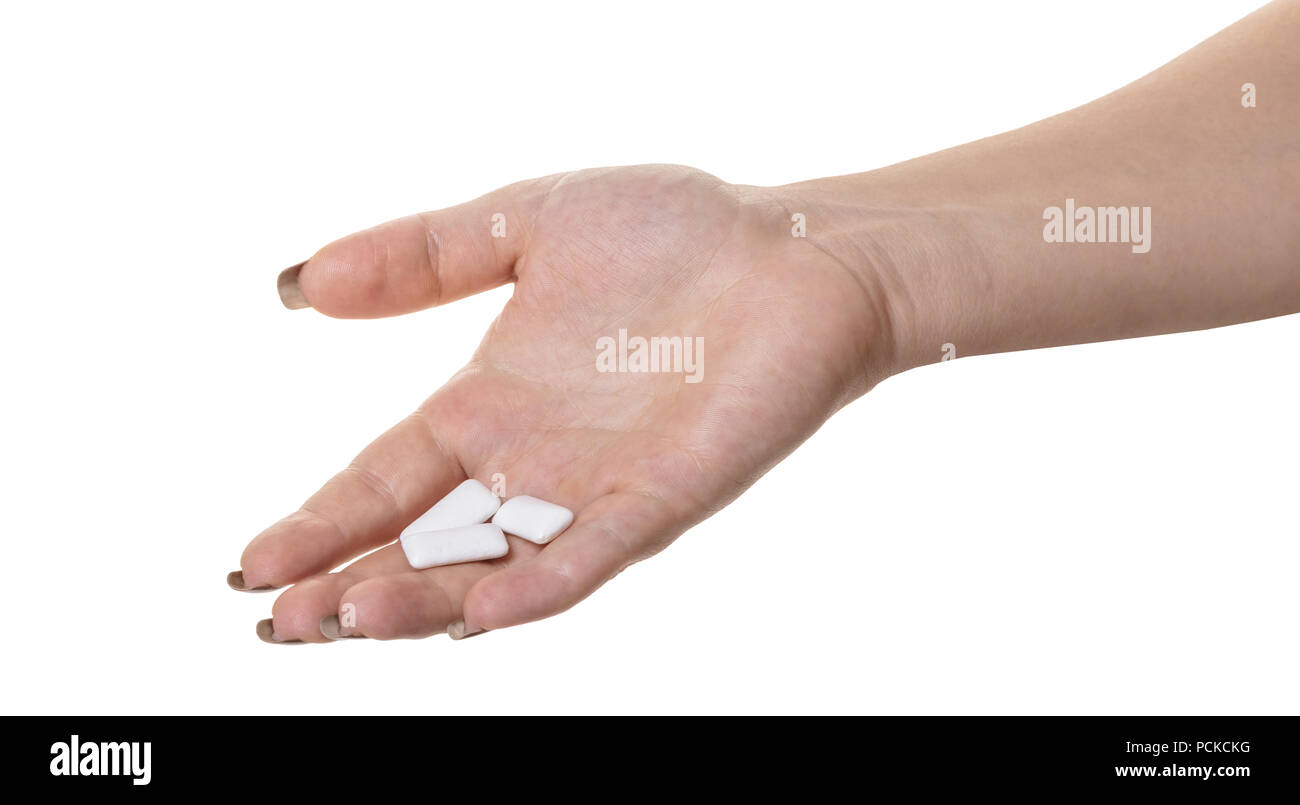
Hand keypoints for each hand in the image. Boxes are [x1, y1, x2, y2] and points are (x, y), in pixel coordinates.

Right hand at [232, 164, 894, 640]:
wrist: (793, 249)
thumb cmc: (675, 233)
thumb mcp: (522, 226)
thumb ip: (419, 256)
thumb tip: (297, 284)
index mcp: (490, 406)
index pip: (385, 479)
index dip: (320, 521)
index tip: (250, 562)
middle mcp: (533, 463)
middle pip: (425, 543)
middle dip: (350, 585)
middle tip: (276, 623)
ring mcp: (597, 489)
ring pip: (495, 566)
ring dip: (421, 599)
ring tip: (345, 620)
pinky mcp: (665, 496)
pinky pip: (593, 554)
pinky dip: (537, 584)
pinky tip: (480, 612)